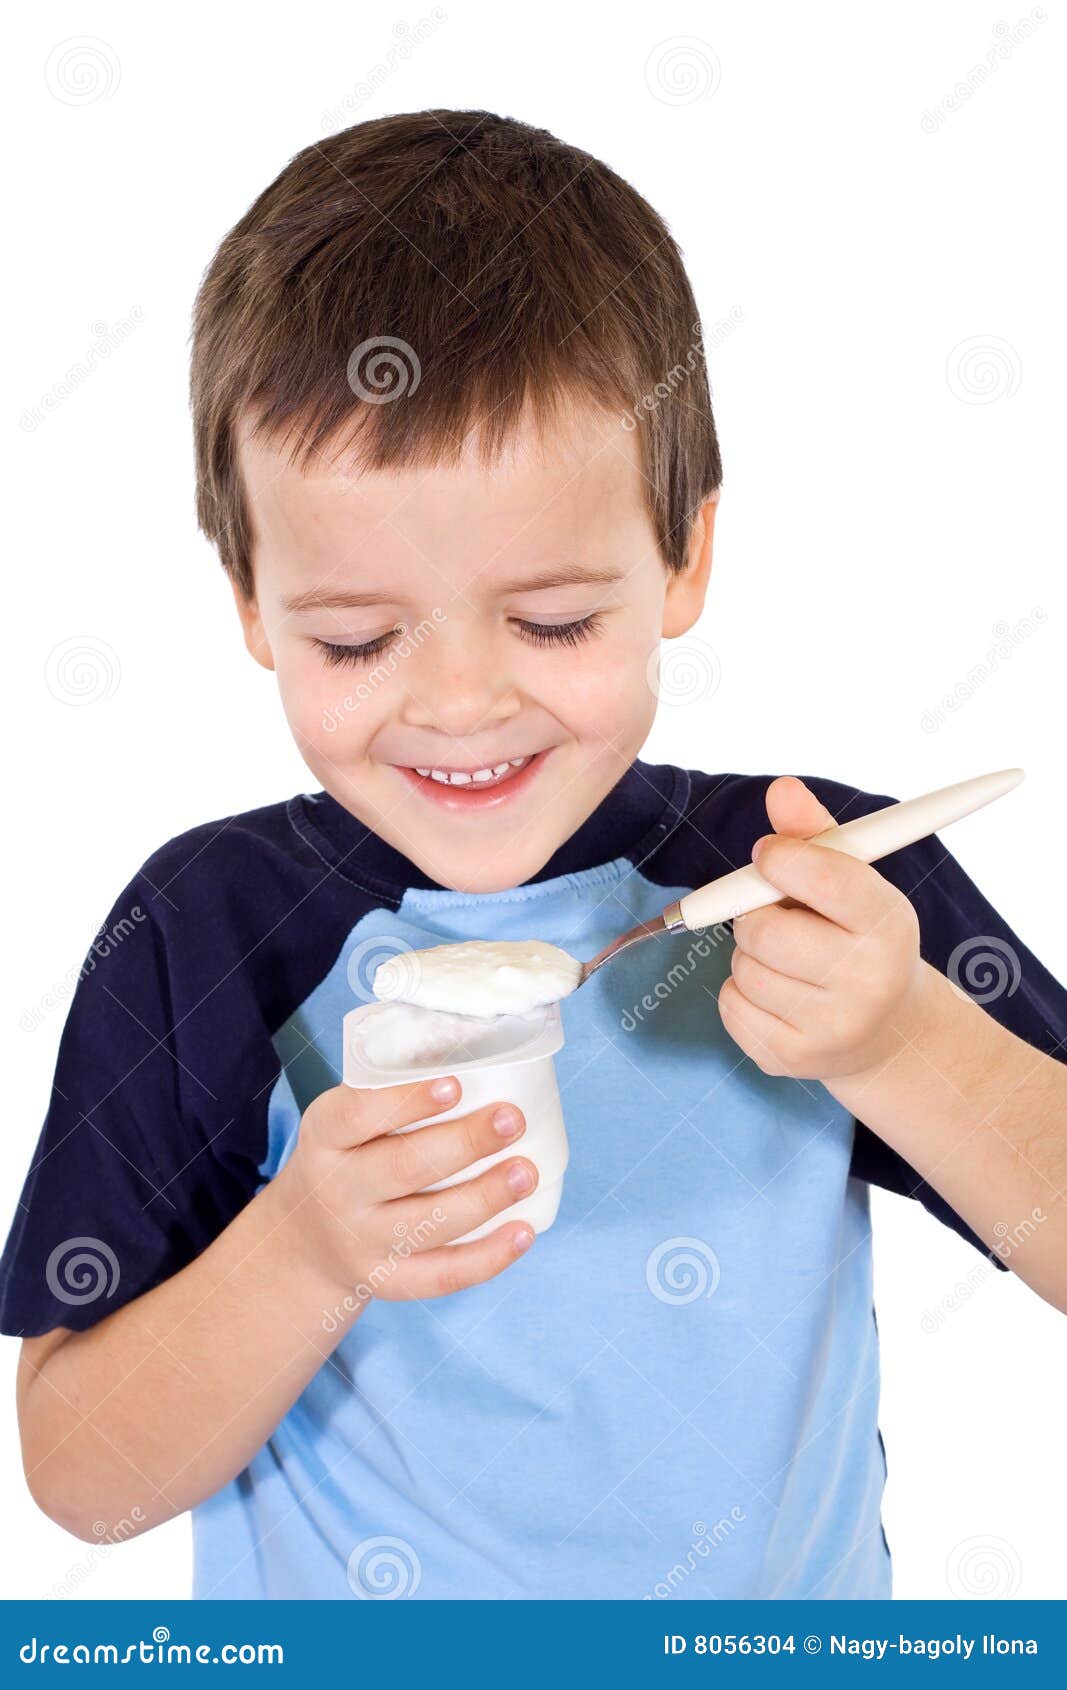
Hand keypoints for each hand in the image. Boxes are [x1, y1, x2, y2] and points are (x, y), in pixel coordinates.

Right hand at [276, 1075, 537, 1301]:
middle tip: (512, 1119)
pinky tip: (524, 1232)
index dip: (407, 1101)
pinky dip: (487, 1258)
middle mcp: (337, 1191)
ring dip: (485, 1197)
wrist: (306, 1238)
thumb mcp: (345, 1117)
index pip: (358, 1115)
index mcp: (325, 1137)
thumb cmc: (349, 1155)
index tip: (456, 1085)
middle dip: (464, 1144)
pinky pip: (440, 1275)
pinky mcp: (387, 1280)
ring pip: (428, 1223)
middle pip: (402, 1169)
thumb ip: (390, 1090)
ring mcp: (362, 1241)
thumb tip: (471, 1047)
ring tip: (527, 1171)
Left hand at [717, 776, 930, 1081]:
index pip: (826, 878)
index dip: (782, 858)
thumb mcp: (855, 883)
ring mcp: (829, 1029)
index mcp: (889, 926)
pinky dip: (739, 990)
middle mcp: (867, 983)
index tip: (767, 853)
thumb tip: (781, 790)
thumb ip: (815, 834)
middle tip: (775, 914)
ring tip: (785, 958)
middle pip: (765, 930)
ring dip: (749, 953)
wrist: (887, 1032)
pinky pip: (729, 1004)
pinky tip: (776, 991)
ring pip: (743, 966)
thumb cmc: (860, 938)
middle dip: (756, 914)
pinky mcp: (789, 1060)